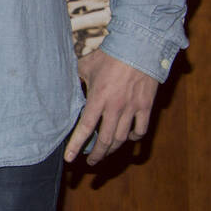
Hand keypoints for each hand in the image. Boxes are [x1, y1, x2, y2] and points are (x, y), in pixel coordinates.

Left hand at [64, 49, 158, 165]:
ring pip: (122, 138)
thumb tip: (65, 85)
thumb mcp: (86, 66)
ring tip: (105, 153)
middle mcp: (115, 107)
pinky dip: (134, 138)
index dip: (76, 144)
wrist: (138, 47)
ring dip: (112, 149)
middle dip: (96, 154)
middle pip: (105, 139)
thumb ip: (76, 79)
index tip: (70, 158)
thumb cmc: (109, 56)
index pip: (86, 127)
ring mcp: (132, 108)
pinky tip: (128, 138)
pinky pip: (141, 129)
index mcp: (98, 98)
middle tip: (89, 162)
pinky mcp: (146, 106)